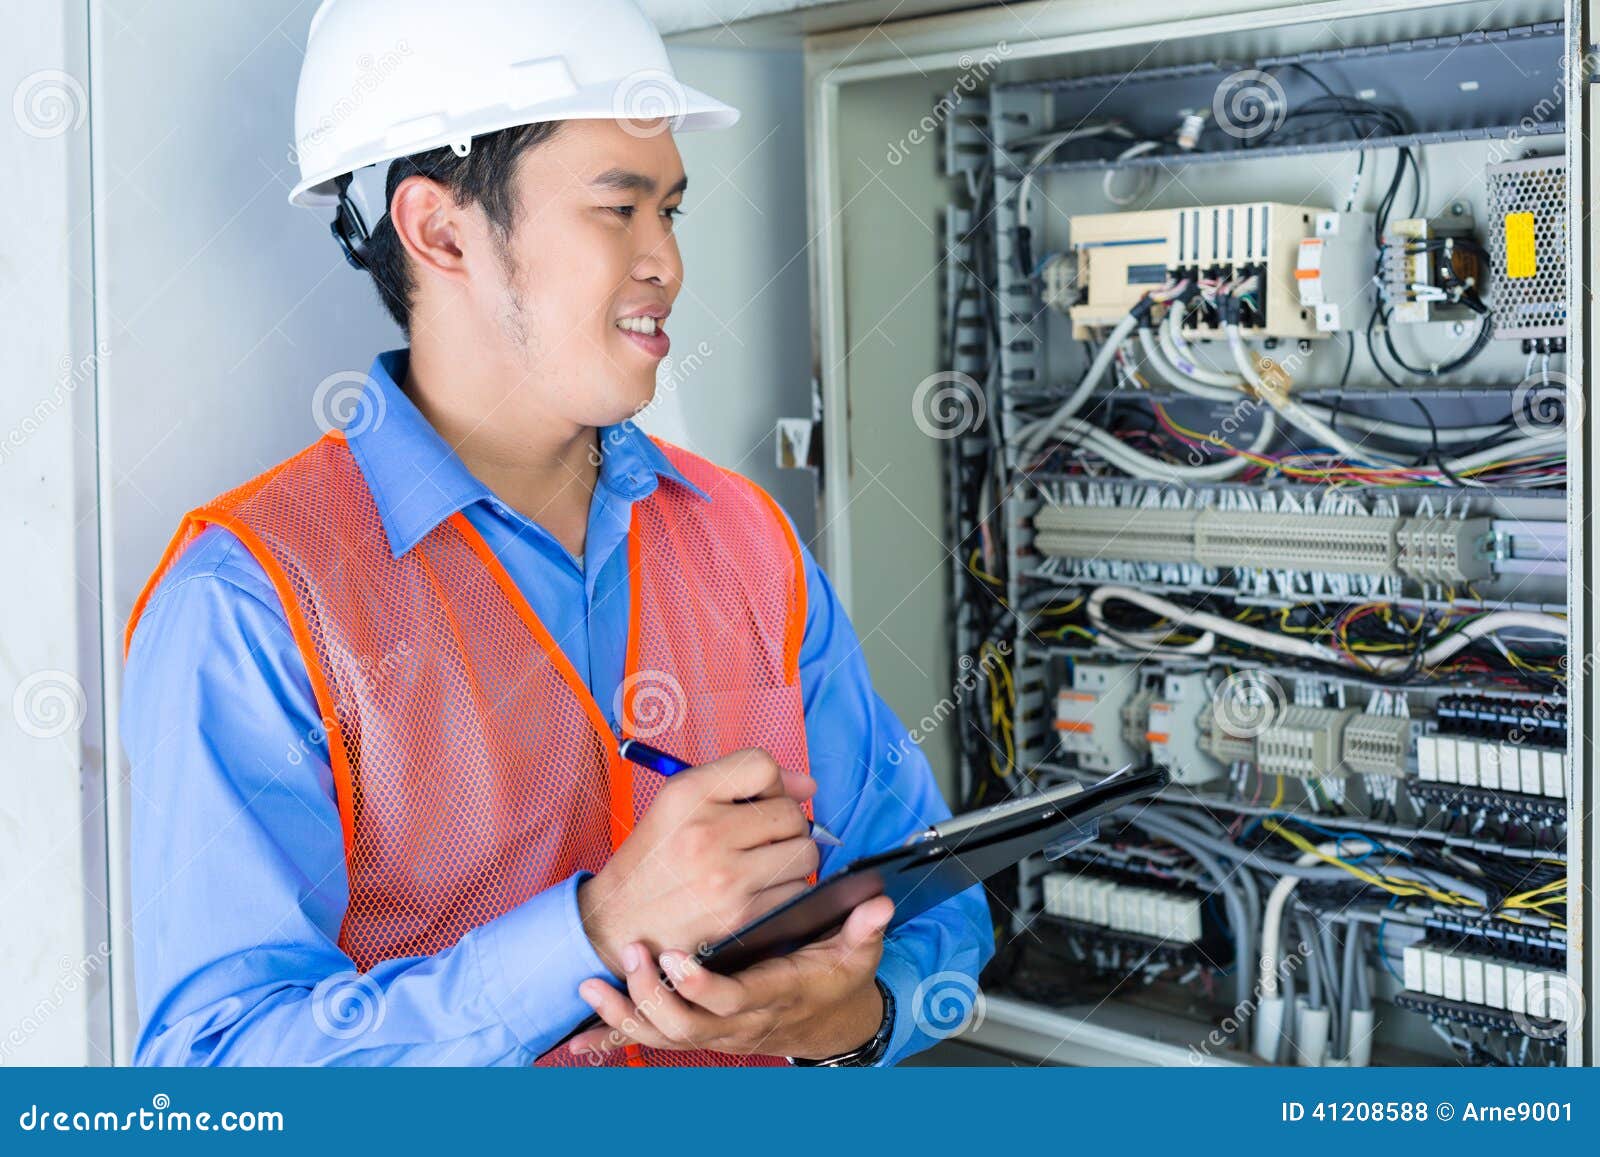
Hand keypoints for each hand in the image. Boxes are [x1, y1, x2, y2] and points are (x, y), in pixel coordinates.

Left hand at [570, 894, 893, 1060]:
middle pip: (688, 1025)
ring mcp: (717, 1032)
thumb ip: (863, 929)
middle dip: (653, 996)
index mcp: (775, 996)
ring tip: (593, 983)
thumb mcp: (857, 954)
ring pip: (664, 1037)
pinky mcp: (699, 1032)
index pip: (734, 1000)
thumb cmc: (835, 980)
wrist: (827, 1021)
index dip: (702, 986)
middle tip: (631, 955)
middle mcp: (741, 1022)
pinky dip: (615, 1036)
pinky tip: (579, 1033)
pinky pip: (653, 1040)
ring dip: (625, 1014)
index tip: (675, 958)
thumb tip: (878, 906)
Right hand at [577, 747, 819, 976]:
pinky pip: (796, 891)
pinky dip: (786, 891)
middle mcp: (706, 832)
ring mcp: (725, 877)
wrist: (619, 922)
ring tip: (762, 864)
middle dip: (786, 825)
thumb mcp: (678, 805)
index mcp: (686, 795)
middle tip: (760, 839)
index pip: (763, 765)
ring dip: (792, 859)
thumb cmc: (655, 860)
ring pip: (804, 853)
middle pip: (791, 813)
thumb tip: (808, 785)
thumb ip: (740, 784)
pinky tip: (759, 891)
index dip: (770, 783)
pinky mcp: (740, 916)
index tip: (759, 802)